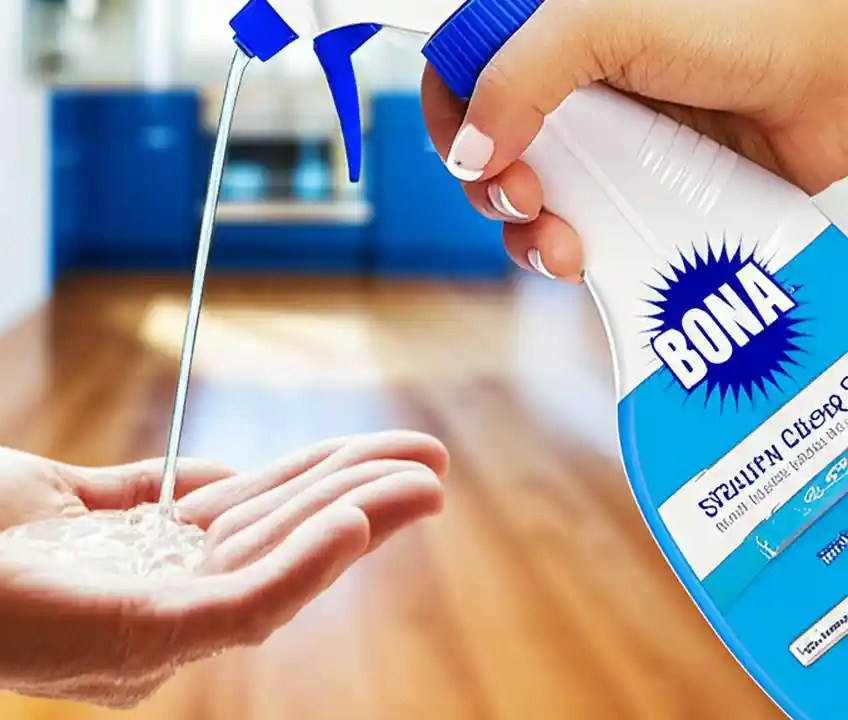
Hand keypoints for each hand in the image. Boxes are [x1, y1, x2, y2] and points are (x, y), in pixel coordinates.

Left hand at [0, 432, 445, 706]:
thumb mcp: (60, 496)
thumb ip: (134, 494)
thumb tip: (211, 474)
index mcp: (138, 587)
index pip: (243, 535)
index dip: (312, 491)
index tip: (368, 455)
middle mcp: (151, 624)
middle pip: (273, 555)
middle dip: (355, 506)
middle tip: (430, 465)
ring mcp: (142, 639)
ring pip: (274, 578)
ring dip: (353, 527)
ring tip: (423, 480)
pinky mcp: (127, 642)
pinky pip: (236, 604)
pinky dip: (301, 564)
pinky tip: (351, 517)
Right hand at [422, 0, 847, 281]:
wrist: (845, 70)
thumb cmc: (751, 15)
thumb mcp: (609, 19)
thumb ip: (520, 74)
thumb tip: (468, 152)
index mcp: (551, 32)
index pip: (460, 72)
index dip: (448, 117)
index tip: (470, 151)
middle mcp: (571, 89)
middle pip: (485, 151)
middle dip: (491, 188)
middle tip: (529, 198)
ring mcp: (607, 145)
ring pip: (528, 203)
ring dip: (527, 235)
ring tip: (564, 244)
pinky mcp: (642, 194)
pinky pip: (583, 235)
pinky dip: (575, 256)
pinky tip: (593, 258)